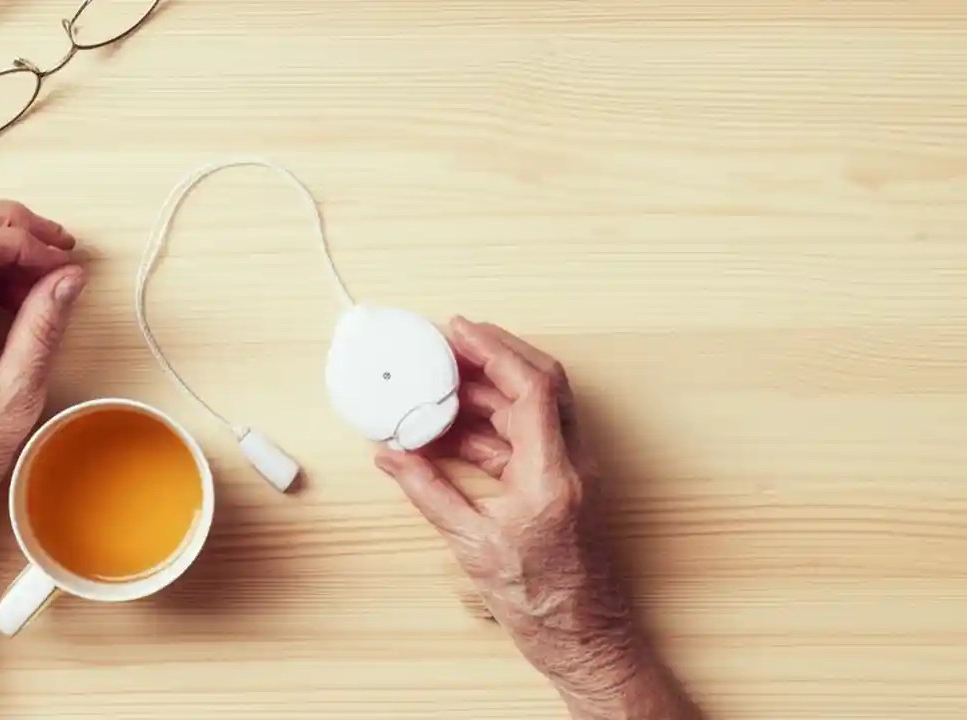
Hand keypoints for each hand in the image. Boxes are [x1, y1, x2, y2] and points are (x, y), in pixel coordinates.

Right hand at [377, 318, 693, 717]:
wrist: (586, 639)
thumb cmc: (544, 605)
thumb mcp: (472, 547)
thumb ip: (429, 492)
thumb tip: (393, 456)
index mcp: (551, 475)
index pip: (533, 388)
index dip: (495, 350)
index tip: (459, 331)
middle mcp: (571, 464)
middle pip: (540, 384)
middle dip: (494, 354)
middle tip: (450, 342)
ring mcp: (571, 472)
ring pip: (533, 409)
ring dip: (488, 392)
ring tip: (441, 386)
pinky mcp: (562, 485)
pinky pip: (526, 438)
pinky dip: (490, 428)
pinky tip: (452, 433)